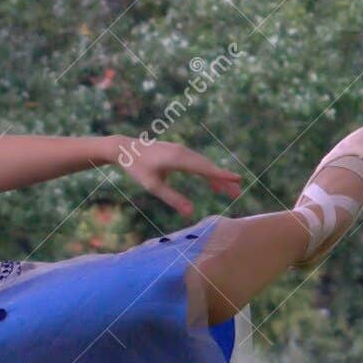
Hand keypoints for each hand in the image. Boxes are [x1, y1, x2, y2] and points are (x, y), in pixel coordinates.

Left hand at [117, 139, 240, 215]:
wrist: (125, 148)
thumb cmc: (137, 168)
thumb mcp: (153, 186)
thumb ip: (173, 199)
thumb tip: (190, 213)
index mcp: (178, 159)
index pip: (204, 168)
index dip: (221, 175)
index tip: (237, 179)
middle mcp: (183, 151)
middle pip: (208, 167)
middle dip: (223, 180)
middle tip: (238, 193)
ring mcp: (181, 150)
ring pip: (203, 165)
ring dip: (216, 177)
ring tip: (229, 191)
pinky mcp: (178, 152)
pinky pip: (197, 163)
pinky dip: (206, 173)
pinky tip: (213, 183)